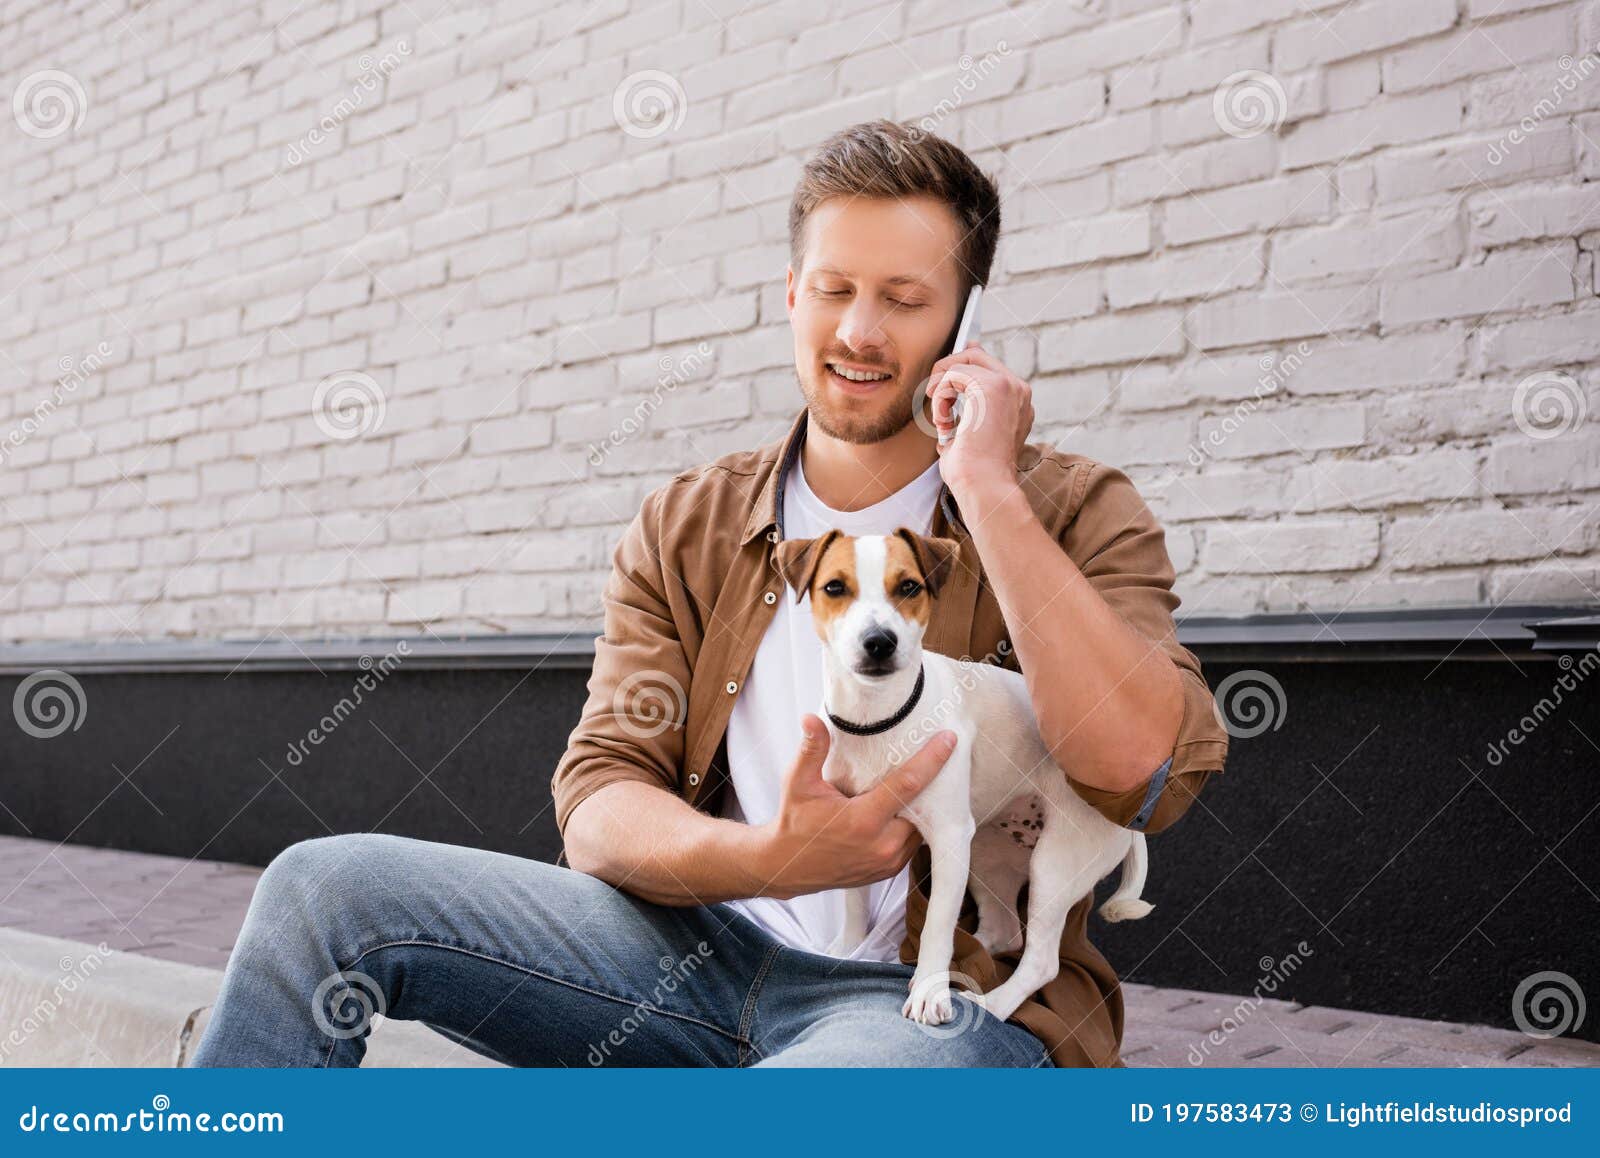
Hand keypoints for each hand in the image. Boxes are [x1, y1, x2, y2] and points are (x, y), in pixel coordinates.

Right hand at [754, 715, 956, 900]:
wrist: (788, 867)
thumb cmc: (794, 822)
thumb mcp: (798, 783)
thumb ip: (811, 750)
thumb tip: (811, 718)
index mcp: (862, 820)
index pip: (907, 785)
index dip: (931, 760)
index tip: (948, 740)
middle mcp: (882, 845)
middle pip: (922, 807)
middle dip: (932, 784)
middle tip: (939, 756)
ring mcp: (888, 862)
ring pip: (921, 828)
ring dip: (923, 806)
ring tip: (925, 780)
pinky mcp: (890, 871)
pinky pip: (913, 843)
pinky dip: (914, 825)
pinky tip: (908, 807)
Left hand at [926, 342, 1032, 499]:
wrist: (984, 485)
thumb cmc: (972, 472)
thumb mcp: (966, 434)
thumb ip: (960, 409)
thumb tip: (943, 386)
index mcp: (1017, 404)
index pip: (990, 366)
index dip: (962, 362)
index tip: (942, 373)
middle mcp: (1018, 391)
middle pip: (977, 355)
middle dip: (947, 369)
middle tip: (932, 393)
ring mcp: (1009, 386)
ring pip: (964, 363)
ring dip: (942, 389)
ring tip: (942, 418)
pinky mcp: (993, 386)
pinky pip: (954, 375)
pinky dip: (941, 398)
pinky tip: (945, 422)